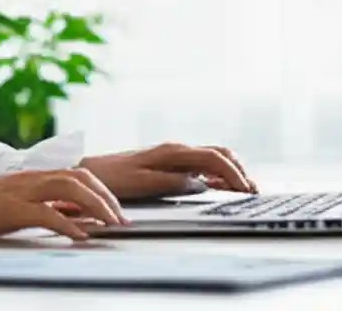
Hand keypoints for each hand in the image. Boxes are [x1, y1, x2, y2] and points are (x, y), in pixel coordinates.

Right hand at [0, 168, 130, 240]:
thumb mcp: (13, 205)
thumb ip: (42, 207)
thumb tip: (74, 219)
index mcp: (31, 176)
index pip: (76, 175)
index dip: (101, 191)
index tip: (117, 211)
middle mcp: (29, 178)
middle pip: (80, 178)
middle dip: (107, 198)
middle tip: (123, 220)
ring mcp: (19, 191)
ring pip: (69, 189)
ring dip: (96, 206)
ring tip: (112, 225)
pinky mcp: (9, 209)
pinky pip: (46, 214)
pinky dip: (68, 225)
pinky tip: (81, 237)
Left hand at [78, 143, 257, 199]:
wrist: (89, 170)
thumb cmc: (112, 177)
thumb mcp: (142, 183)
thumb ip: (172, 182)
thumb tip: (199, 184)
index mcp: (172, 152)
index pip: (214, 158)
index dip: (234, 174)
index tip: (245, 191)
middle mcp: (176, 149)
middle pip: (220, 153)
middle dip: (239, 170)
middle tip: (251, 192)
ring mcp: (174, 154)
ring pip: (213, 157)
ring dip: (231, 171)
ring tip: (242, 190)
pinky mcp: (170, 162)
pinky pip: (202, 163)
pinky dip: (218, 173)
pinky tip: (220, 186)